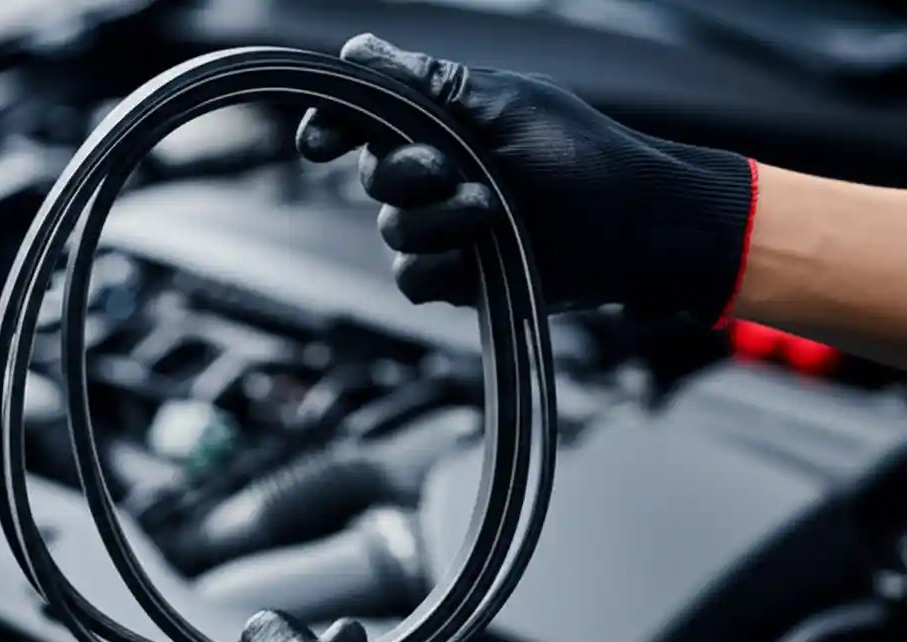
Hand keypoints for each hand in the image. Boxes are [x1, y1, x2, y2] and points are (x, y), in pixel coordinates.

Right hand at [300, 34, 755, 323]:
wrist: (635, 229)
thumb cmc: (583, 155)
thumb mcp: (506, 102)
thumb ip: (428, 82)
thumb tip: (358, 48)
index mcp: (443, 123)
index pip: (364, 120)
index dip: (334, 128)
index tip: (320, 144)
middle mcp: (436, 173)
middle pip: (374, 178)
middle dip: (407, 174)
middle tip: (451, 168)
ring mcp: (444, 227)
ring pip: (392, 231)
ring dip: (437, 224)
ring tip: (493, 213)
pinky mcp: (458, 276)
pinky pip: (412, 277)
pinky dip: (441, 267)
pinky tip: (481, 256)